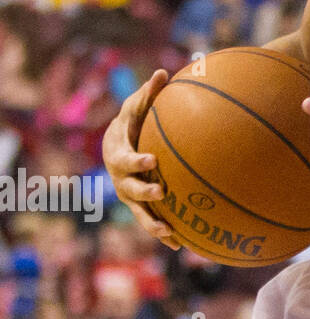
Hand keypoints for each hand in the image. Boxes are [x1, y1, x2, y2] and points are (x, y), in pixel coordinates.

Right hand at [101, 68, 179, 249]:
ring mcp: (129, 195)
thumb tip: (162, 72)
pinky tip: (183, 245)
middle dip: (144, 192)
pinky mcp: (141, 206)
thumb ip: (148, 95)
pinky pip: (151, 222)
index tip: (152, 160)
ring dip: (153, 223)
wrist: (118, 144)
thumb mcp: (136, 107)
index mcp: (117, 153)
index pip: (124, 158)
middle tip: (161, 192)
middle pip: (128, 189)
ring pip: (139, 212)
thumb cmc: (132, 122)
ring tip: (169, 232)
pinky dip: (164, 233)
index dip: (136, 161)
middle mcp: (119, 178)